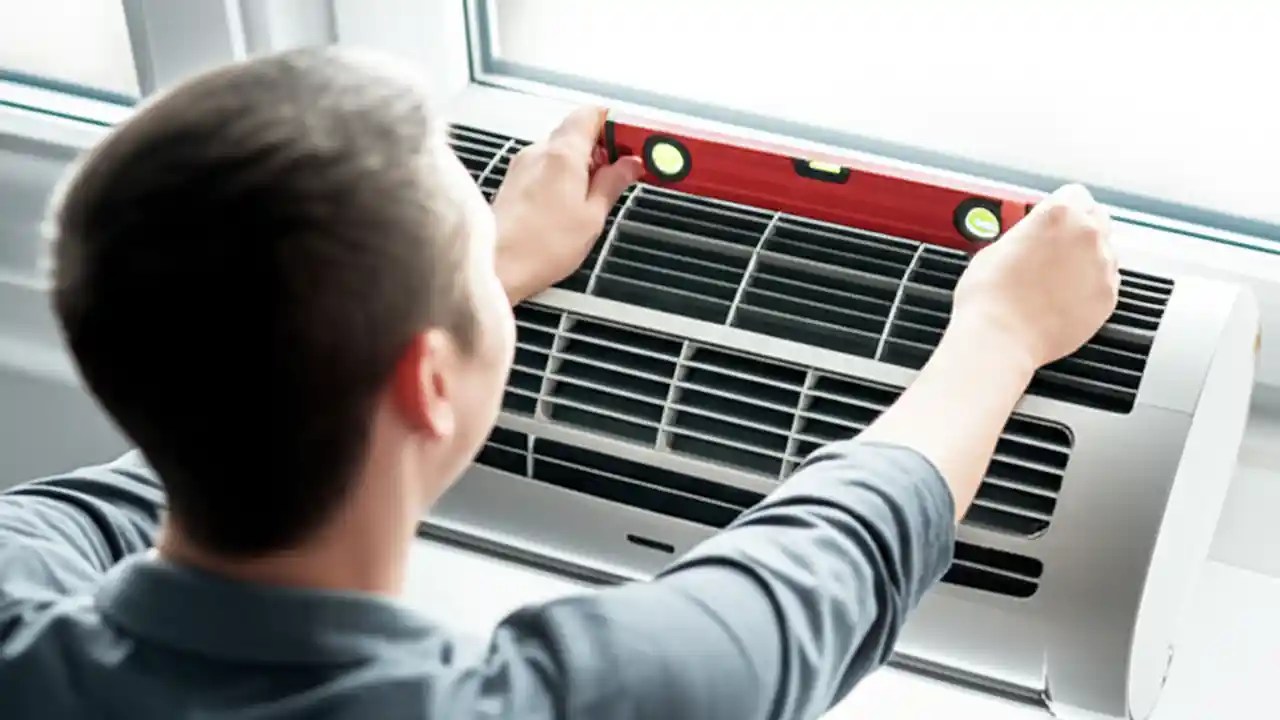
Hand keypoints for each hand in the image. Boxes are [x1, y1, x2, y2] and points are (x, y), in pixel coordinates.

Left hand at [491, 107, 643, 303]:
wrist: (496, 267)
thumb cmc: (543, 246)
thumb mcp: (592, 216)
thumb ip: (613, 183)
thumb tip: (631, 164)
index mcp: (563, 153)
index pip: (591, 114)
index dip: (616, 124)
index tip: (633, 144)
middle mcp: (539, 151)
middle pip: (576, 132)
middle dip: (602, 148)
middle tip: (623, 173)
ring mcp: (522, 165)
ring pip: (559, 151)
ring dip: (582, 165)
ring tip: (596, 195)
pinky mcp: (513, 182)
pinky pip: (544, 167)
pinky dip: (562, 176)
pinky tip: (570, 204)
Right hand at [950, 183, 1119, 368]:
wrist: (999, 338)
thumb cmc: (989, 296)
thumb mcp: (996, 247)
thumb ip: (1027, 233)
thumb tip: (1032, 238)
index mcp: (1059, 214)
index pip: (1074, 194)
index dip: (1058, 208)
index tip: (1050, 220)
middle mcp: (1087, 235)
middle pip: (1096, 218)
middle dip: (1078, 229)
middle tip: (1054, 249)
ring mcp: (1102, 267)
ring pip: (1104, 251)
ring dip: (1086, 259)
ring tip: (1055, 280)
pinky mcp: (1108, 297)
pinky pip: (1106, 282)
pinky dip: (1090, 287)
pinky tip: (1063, 298)